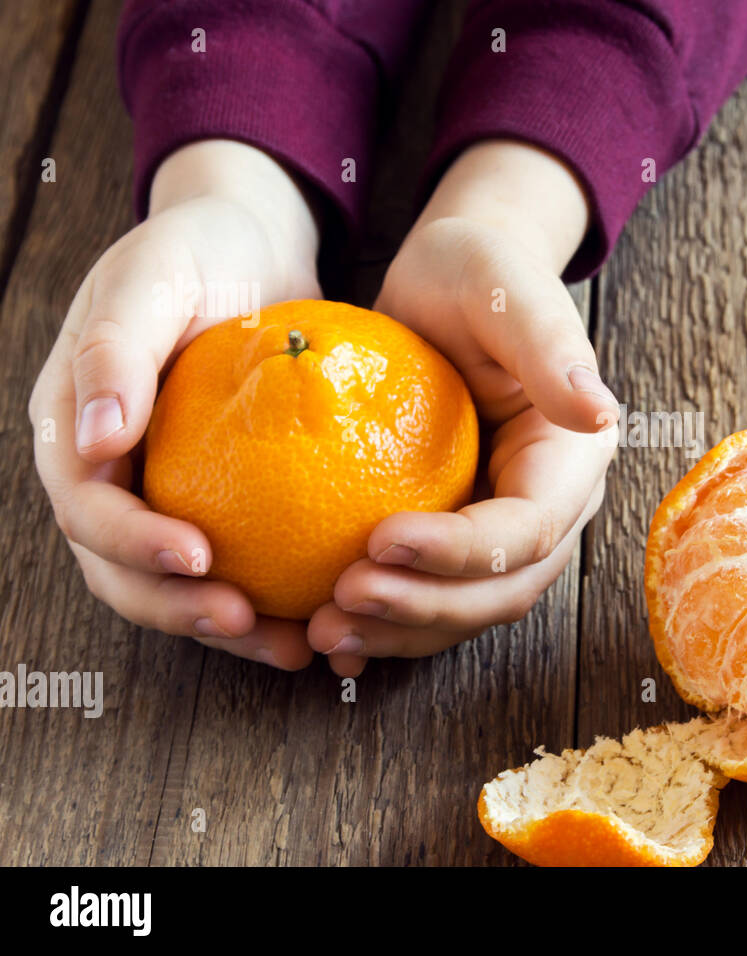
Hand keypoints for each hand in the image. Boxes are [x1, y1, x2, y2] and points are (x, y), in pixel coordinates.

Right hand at [29, 140, 321, 668]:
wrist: (249, 247)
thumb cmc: (197, 250)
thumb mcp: (154, 277)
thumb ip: (116, 348)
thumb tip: (92, 437)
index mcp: (74, 430)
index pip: (86, 508)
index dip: (131, 545)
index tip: (198, 559)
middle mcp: (110, 475)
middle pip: (123, 571)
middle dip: (178, 610)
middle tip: (249, 624)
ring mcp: (165, 492)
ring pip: (179, 585)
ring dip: (228, 626)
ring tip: (295, 645)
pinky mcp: (223, 500)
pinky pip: (242, 560)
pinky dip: (274, 595)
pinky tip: (327, 614)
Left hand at [307, 140, 618, 675]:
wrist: (449, 285)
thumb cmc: (478, 274)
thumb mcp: (508, 291)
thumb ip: (550, 346)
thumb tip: (600, 413)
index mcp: (571, 459)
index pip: (528, 530)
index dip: (461, 553)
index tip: (379, 540)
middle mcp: (548, 507)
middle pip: (501, 590)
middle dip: (425, 610)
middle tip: (340, 605)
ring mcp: (503, 530)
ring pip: (465, 608)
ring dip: (399, 630)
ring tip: (323, 631)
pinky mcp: (456, 537)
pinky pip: (428, 596)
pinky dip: (385, 625)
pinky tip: (327, 638)